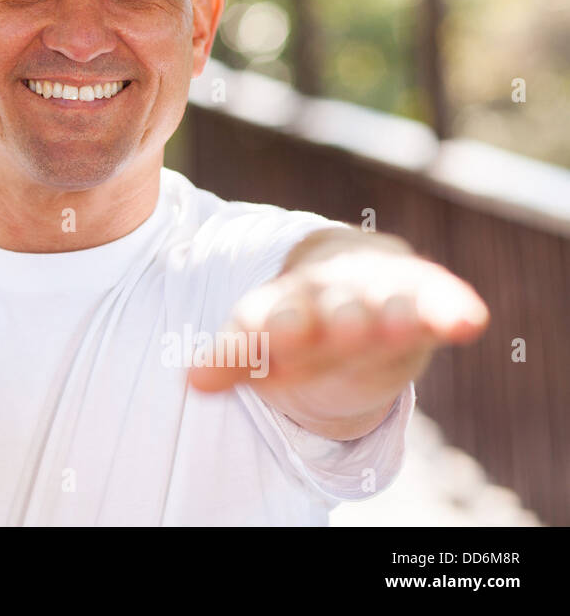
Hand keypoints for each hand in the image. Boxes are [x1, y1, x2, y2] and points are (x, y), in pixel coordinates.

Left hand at [188, 245, 488, 436]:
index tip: (273, 338)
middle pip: (329, 310)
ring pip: (382, 306)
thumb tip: (194, 384)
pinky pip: (438, 302)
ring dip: (389, 315)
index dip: (268, 332)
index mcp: (280, 303)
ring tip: (398, 320)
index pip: (268, 319)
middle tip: (339, 327)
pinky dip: (451, 308)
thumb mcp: (261, 343)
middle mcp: (329, 294)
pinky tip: (468, 320)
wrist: (349, 279)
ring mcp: (377, 295)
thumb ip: (235, 360)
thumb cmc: (296, 321)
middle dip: (333, 322)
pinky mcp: (422, 300)